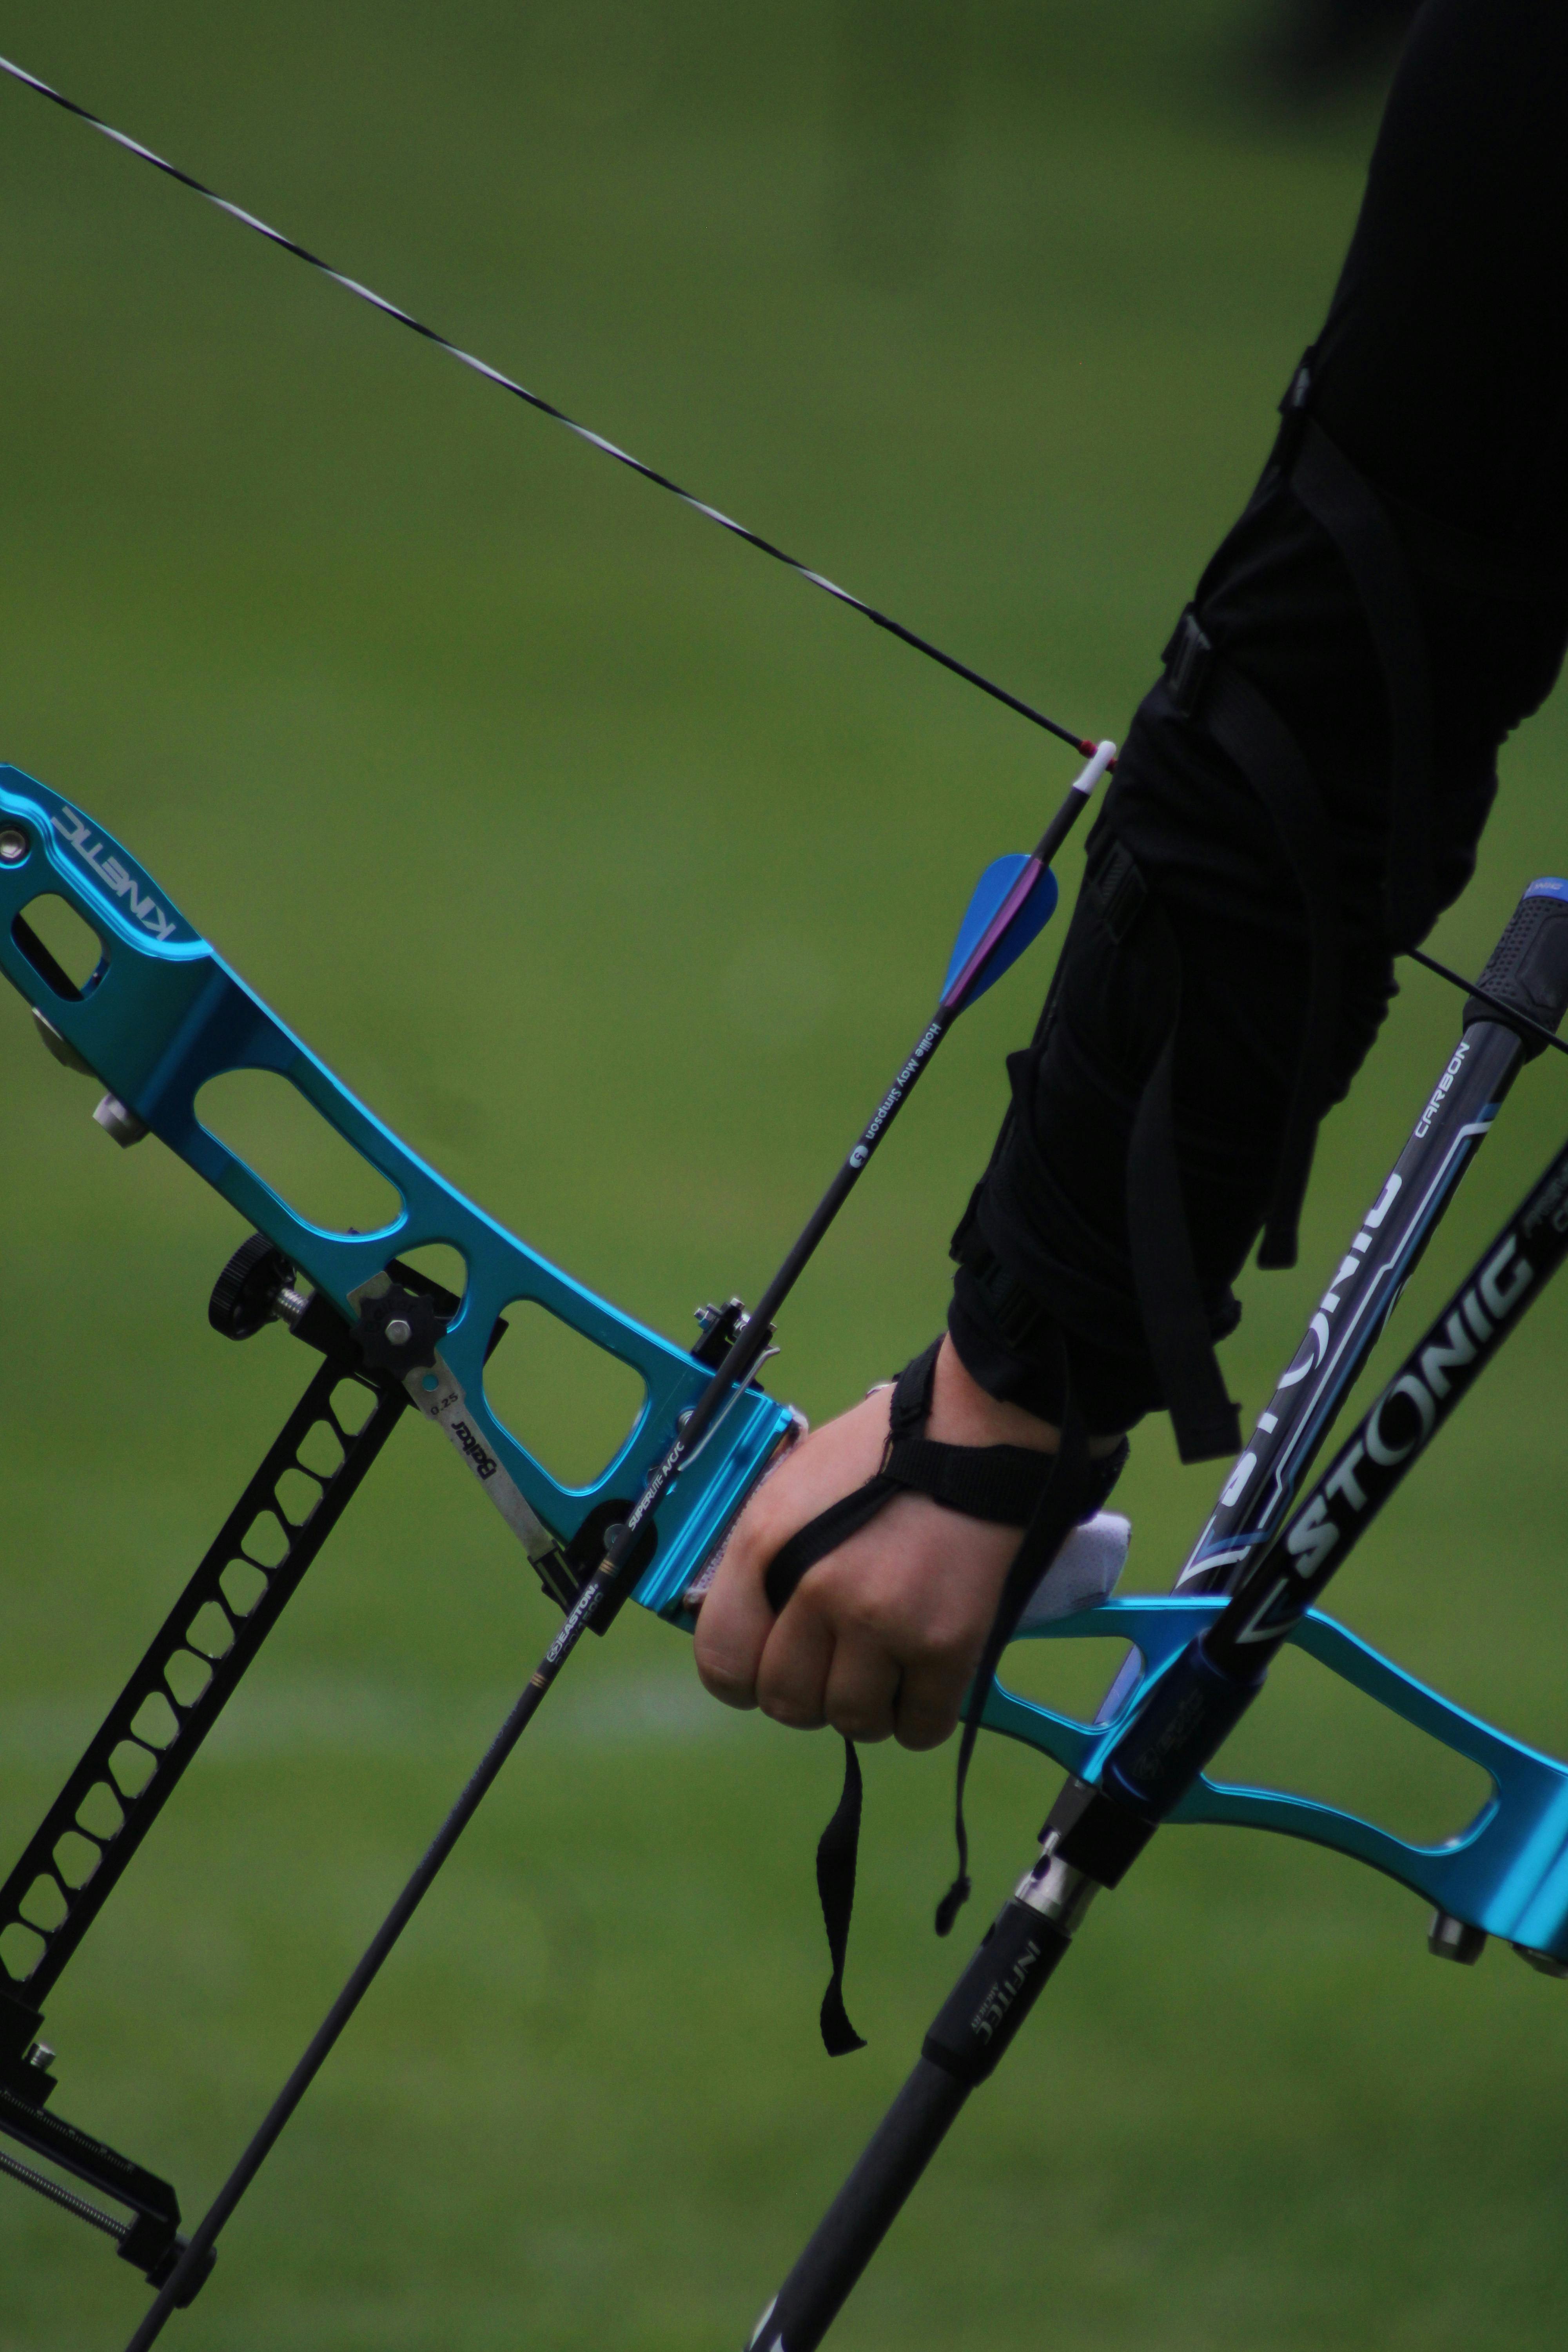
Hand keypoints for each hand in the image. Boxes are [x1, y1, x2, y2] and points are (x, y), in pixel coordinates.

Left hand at [693, 1337, 1110, 1751]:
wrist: (978, 1429)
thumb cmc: (882, 1451)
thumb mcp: (792, 1487)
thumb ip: (758, 1560)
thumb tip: (748, 1628)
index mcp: (766, 1545)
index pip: (721, 1663)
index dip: (742, 1679)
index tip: (767, 1669)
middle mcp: (817, 1592)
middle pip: (788, 1703)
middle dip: (808, 1694)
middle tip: (838, 1662)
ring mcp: (884, 1622)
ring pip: (853, 1721)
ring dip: (867, 1707)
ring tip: (887, 1665)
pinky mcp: (948, 1644)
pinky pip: (919, 1727)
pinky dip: (918, 1716)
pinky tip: (924, 1679)